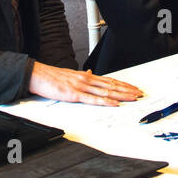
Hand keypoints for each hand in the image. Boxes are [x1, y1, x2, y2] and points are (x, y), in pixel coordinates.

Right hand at [28, 62, 142, 105]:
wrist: (38, 75)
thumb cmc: (52, 77)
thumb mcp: (70, 75)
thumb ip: (83, 76)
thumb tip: (92, 74)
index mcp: (86, 76)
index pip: (109, 80)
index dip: (123, 84)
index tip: (133, 88)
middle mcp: (87, 79)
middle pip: (111, 85)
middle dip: (127, 90)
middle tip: (139, 93)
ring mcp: (81, 86)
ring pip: (106, 91)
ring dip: (121, 95)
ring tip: (133, 98)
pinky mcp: (74, 94)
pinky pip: (93, 99)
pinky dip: (105, 101)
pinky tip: (114, 103)